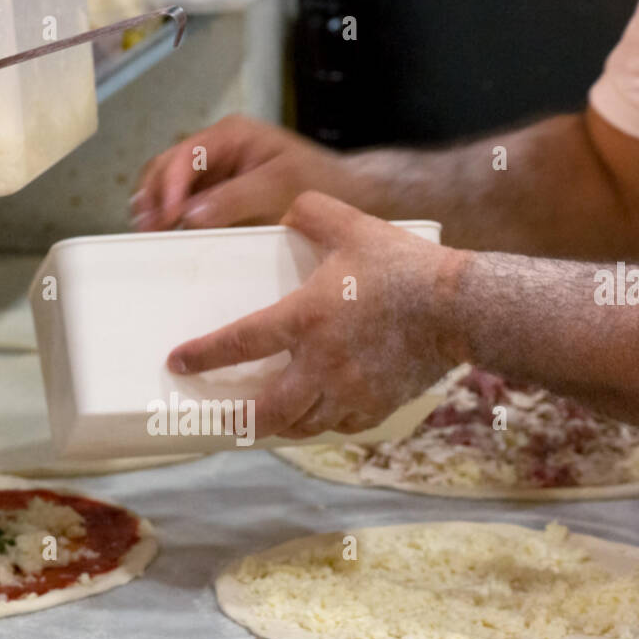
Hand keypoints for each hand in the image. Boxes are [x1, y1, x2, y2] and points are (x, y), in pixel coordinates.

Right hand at [131, 115, 366, 231]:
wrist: (347, 194)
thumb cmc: (320, 181)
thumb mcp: (279, 187)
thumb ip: (234, 198)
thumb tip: (190, 214)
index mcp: (230, 135)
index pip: (185, 156)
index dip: (169, 187)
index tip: (166, 217)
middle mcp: (216, 150)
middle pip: (167, 168)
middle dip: (153, 196)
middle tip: (146, 229)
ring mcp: (215, 173)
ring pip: (170, 186)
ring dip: (156, 208)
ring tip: (147, 234)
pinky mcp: (218, 196)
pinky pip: (185, 204)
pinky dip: (172, 218)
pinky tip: (166, 236)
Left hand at [167, 192, 467, 439]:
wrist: (460, 309)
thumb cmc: (405, 267)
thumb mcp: (353, 227)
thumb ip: (311, 214)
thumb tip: (287, 212)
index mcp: (306, 319)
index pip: (240, 343)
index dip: (204, 355)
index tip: (178, 362)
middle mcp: (320, 365)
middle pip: (266, 410)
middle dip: (237, 420)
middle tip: (221, 418)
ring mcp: (349, 392)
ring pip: (301, 425)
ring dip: (278, 425)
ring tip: (265, 420)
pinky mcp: (376, 407)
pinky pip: (338, 426)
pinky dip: (321, 424)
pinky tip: (317, 416)